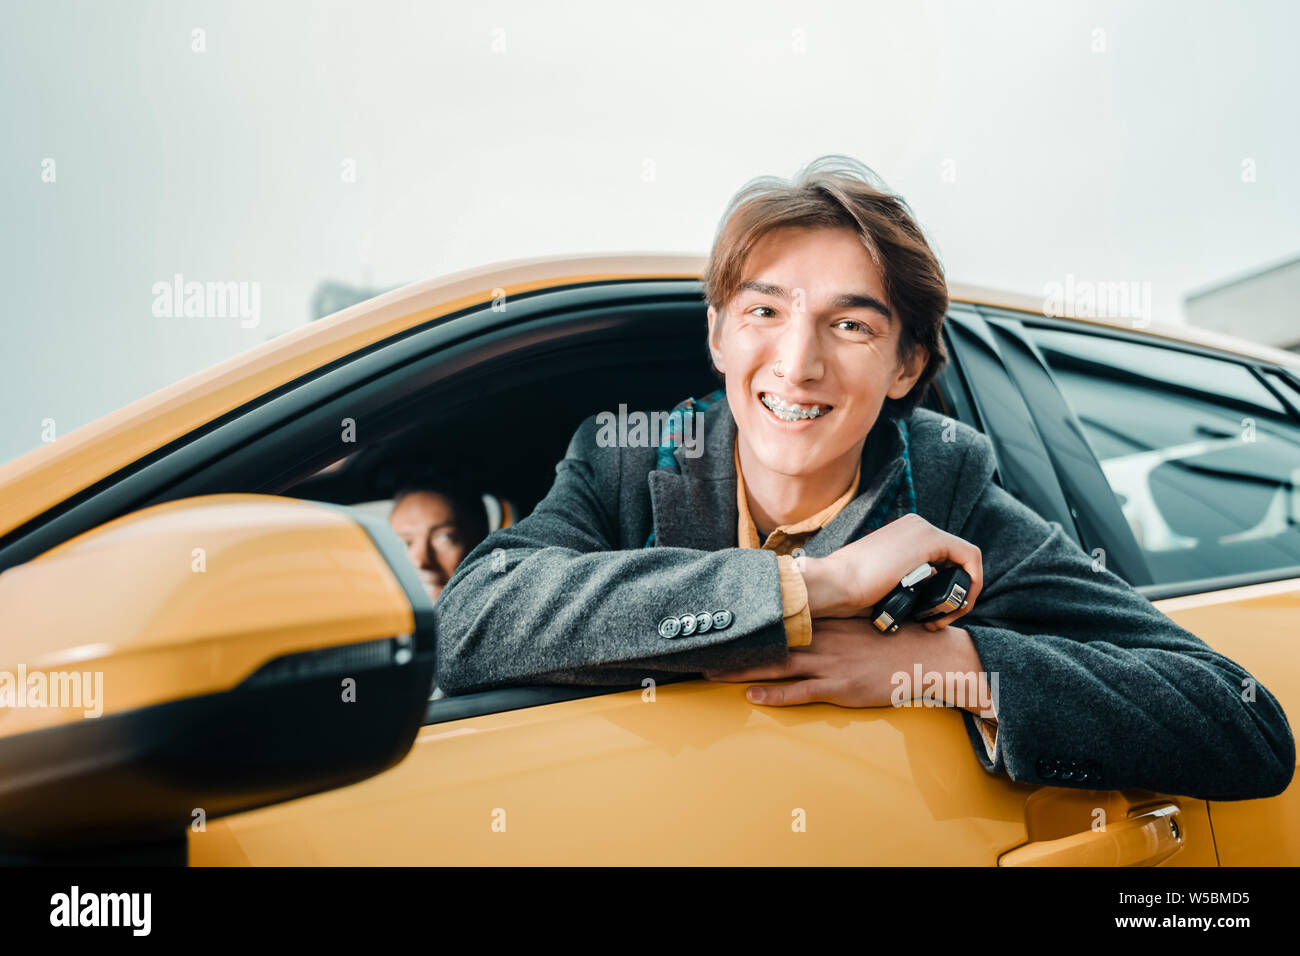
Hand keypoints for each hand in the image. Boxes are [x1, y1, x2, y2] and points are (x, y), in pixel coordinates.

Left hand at [704, 619, 988, 711]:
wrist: (926, 656)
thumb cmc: (892, 638)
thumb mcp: (859, 619)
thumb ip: (831, 616)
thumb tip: (807, 609)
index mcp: (825, 620)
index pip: (779, 617)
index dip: (748, 619)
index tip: (721, 617)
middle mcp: (822, 638)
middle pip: (768, 640)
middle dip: (734, 645)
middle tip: (701, 647)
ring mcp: (829, 663)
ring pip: (777, 665)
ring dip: (742, 669)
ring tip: (711, 673)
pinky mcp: (839, 687)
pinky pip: (800, 693)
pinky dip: (775, 694)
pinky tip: (752, 696)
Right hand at [799, 512, 981, 627]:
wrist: (834, 585)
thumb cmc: (849, 591)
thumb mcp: (886, 583)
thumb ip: (908, 581)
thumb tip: (929, 592)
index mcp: (904, 534)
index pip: (943, 559)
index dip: (947, 588)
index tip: (933, 615)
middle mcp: (916, 526)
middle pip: (957, 561)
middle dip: (958, 594)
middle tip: (939, 620)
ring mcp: (923, 529)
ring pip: (966, 561)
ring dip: (965, 595)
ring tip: (942, 619)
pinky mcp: (930, 539)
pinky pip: (970, 558)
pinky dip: (972, 585)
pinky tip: (958, 607)